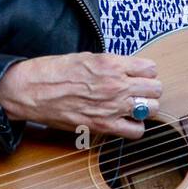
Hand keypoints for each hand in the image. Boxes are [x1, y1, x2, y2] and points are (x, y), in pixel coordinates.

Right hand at [0, 53, 162, 139]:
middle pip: (156, 89)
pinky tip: (125, 122)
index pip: (151, 68)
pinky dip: (134, 127)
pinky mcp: (103, 126)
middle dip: (149, 90)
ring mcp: (112, 107)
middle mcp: (117, 85)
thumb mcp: (87, 57)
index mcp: (112, 64)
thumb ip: (111, 64)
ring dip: (145, 108)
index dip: (146, 73)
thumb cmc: (53, 71)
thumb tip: (127, 71)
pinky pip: (136, 131)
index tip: (138, 76)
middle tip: (138, 92)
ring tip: (133, 107)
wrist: (31, 90)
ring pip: (152, 109)